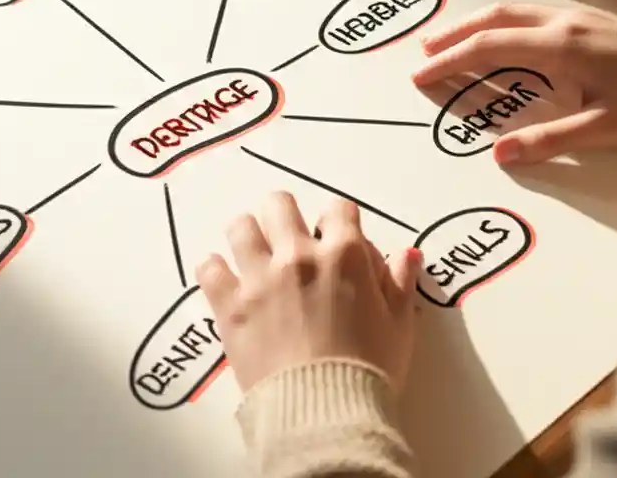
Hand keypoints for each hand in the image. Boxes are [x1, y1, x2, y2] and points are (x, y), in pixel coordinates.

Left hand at [197, 192, 421, 393]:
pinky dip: (216, 270)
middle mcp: (297, 256)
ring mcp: (259, 278)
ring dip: (248, 235)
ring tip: (254, 256)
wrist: (325, 412)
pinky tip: (227, 282)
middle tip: (288, 240)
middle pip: (279, 205)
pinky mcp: (229, 304)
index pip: (338, 209)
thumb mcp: (399, 326)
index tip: (336, 240)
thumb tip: (407, 254)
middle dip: (285, 217)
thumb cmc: (370, 371)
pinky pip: (209, 266)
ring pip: (241, 226)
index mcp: (343, 255)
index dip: (339, 223)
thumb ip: (400, 284)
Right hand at [412, 4, 616, 165]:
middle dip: (453, 34)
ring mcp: (580, 16)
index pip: (490, 46)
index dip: (450, 60)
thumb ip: (550, 140)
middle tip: (423, 53)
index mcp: (563, 46)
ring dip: (476, 24)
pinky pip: (533, 13)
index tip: (420, 74)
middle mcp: (566, 22)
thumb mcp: (608, 130)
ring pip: (514, 11)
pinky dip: (503, 23)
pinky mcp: (594, 20)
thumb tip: (500, 155)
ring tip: (450, 42)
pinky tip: (503, 36)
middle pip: (495, 18)